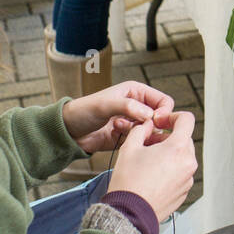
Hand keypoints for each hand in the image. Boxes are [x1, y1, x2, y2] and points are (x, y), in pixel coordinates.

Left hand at [61, 80, 176, 153]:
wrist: (69, 131)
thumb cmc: (84, 111)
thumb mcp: (106, 105)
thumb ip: (129, 107)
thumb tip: (151, 114)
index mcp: (136, 92)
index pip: (163, 101)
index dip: (164, 111)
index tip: (155, 121)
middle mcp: (138, 106)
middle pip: (160, 118)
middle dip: (151, 124)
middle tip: (137, 127)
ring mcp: (133, 123)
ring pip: (151, 132)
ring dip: (138, 132)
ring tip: (119, 128)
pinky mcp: (127, 137)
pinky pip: (140, 142)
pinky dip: (132, 141)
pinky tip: (115, 135)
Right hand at [108, 111, 198, 222]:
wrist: (129, 214)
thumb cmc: (129, 183)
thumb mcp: (129, 148)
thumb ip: (141, 129)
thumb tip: (147, 125)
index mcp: (178, 148)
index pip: (186, 120)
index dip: (172, 116)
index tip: (162, 121)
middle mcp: (188, 163)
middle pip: (184, 138)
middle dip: (168, 137)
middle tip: (149, 142)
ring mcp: (188, 178)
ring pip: (183, 156)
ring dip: (170, 153)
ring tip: (149, 160)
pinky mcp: (184, 191)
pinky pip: (181, 172)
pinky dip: (171, 168)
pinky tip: (154, 175)